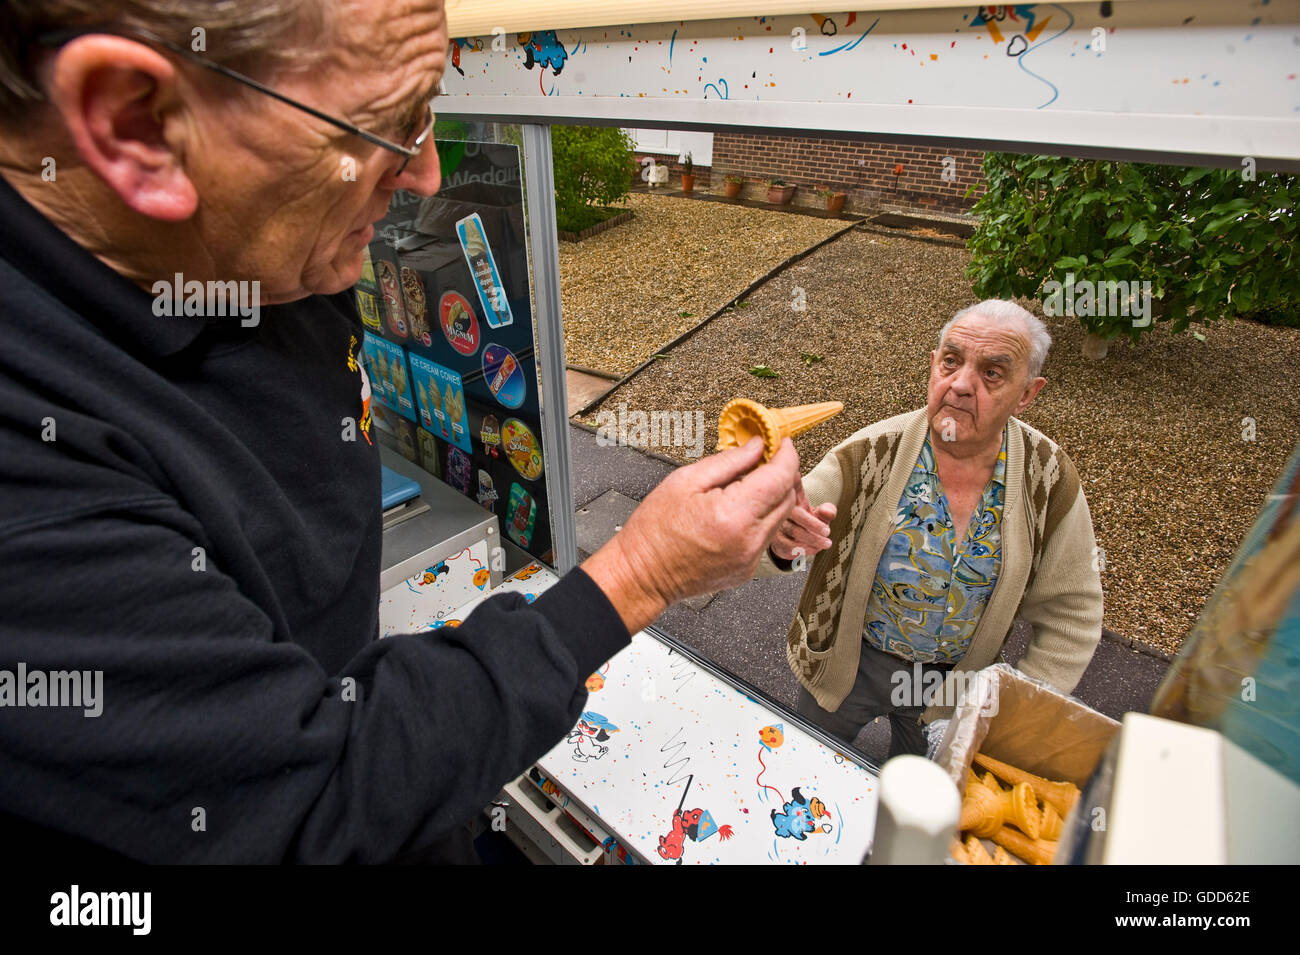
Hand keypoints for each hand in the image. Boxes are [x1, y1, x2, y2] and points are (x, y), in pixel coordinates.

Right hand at [583, 437, 799, 632]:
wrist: (642, 576)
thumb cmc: (654, 531)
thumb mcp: (685, 481)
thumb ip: (728, 461)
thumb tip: (757, 446)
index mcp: (733, 515)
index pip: (780, 477)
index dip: (786, 455)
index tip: (781, 443)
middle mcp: (749, 540)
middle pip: (787, 497)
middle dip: (781, 474)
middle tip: (763, 459)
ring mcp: (751, 559)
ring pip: (781, 517)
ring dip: (772, 497)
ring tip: (744, 486)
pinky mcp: (748, 569)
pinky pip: (766, 536)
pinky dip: (760, 519)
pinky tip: (736, 512)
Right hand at [769, 479, 835, 562]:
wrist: (795, 542)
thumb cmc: (809, 523)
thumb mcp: (821, 515)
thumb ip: (828, 511)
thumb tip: (829, 513)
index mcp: (795, 499)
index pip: (794, 486)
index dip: (794, 480)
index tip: (795, 474)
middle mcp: (783, 510)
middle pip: (795, 513)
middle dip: (813, 524)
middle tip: (828, 532)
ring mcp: (776, 525)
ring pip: (793, 531)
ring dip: (812, 539)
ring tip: (826, 543)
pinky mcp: (775, 542)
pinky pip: (788, 546)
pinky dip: (804, 549)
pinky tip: (815, 549)